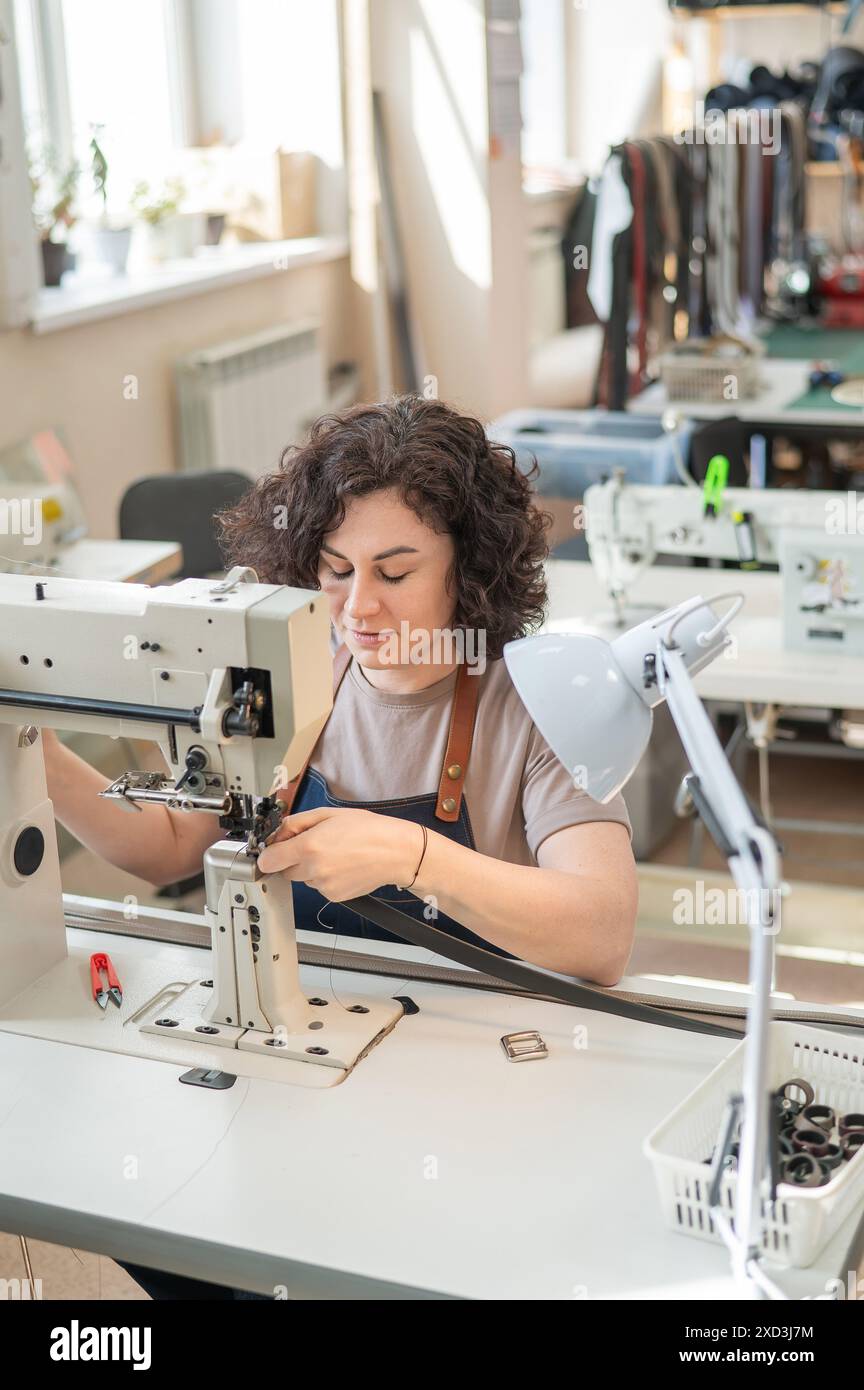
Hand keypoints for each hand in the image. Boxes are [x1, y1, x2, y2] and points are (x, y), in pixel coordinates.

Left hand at [256, 806, 422, 901]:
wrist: (396, 853)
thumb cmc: (368, 830)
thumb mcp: (328, 814)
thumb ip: (296, 823)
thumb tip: (276, 834)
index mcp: (308, 846)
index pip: (268, 860)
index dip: (269, 853)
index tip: (274, 849)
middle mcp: (314, 869)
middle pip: (284, 870)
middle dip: (292, 858)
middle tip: (314, 845)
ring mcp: (324, 886)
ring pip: (303, 878)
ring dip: (310, 868)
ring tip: (335, 853)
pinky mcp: (333, 896)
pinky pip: (318, 886)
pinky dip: (325, 877)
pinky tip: (342, 865)